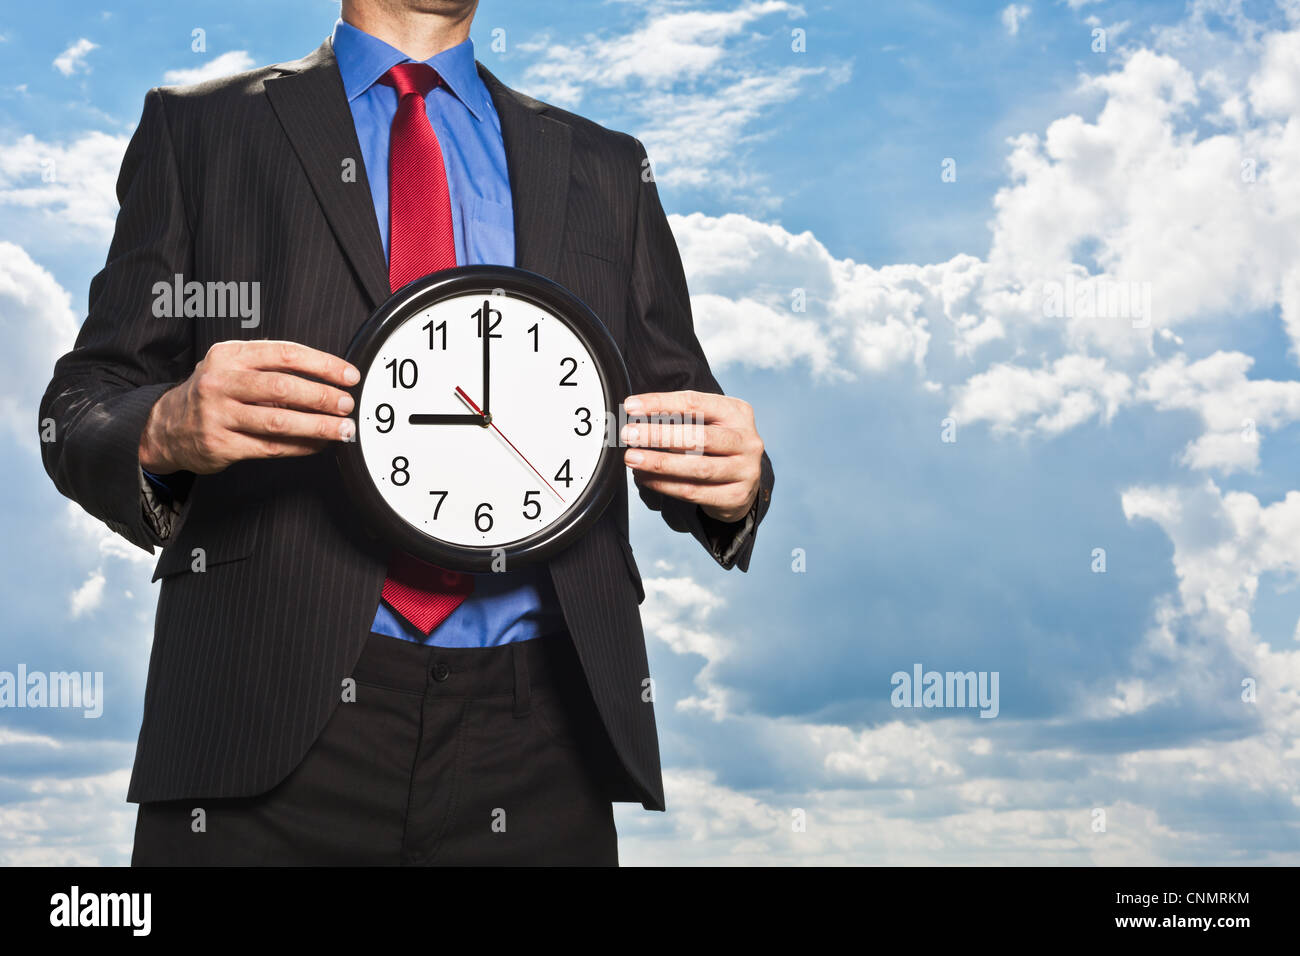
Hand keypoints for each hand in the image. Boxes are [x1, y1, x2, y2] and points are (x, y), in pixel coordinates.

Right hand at [138, 340, 359, 474]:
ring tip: (343, 429)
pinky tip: (319, 445)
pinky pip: (271, 447)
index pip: (285, 354)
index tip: (349, 376)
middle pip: (283, 388)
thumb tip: (328, 381)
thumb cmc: (213, 393)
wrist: (166, 427)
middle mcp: (220, 382)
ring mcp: (218, 415)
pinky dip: (301, 447)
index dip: (323, 365)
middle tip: (348, 404)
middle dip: (322, 397)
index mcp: (229, 355)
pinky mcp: (220, 444)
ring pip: (279, 422)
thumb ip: (272, 368)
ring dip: (318, 426)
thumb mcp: (233, 367)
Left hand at [621, 390, 762, 522]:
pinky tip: (645, 478)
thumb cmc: (717, 446)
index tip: (631, 406)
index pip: (695, 403)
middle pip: (699, 437)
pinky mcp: (736, 497)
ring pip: (697, 468)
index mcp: (737, 412)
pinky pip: (694, 492)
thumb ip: (679, 418)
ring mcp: (745, 470)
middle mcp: (746, 440)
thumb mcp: (708, 423)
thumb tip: (635, 418)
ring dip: (658, 463)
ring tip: (632, 459)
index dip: (660, 403)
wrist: (745, 482)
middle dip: (658, 435)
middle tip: (628, 434)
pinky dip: (665, 485)